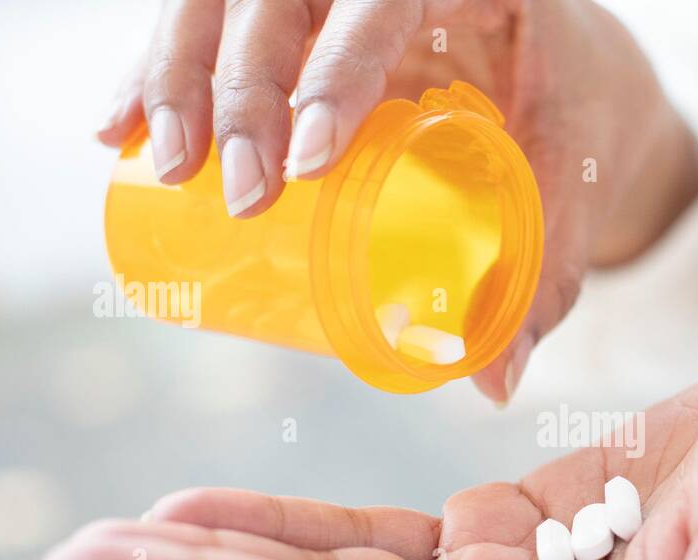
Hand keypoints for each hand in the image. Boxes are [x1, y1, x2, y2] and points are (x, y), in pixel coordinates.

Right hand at [97, 0, 697, 401]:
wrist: (574, 68)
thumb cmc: (577, 120)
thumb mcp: (573, 187)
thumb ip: (546, 277)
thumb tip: (495, 384)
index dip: (341, 63)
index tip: (309, 159)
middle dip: (247, 86)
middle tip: (243, 192)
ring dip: (179, 72)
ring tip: (163, 165)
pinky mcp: (297, 11)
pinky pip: (208, 19)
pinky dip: (157, 69)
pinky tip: (120, 131)